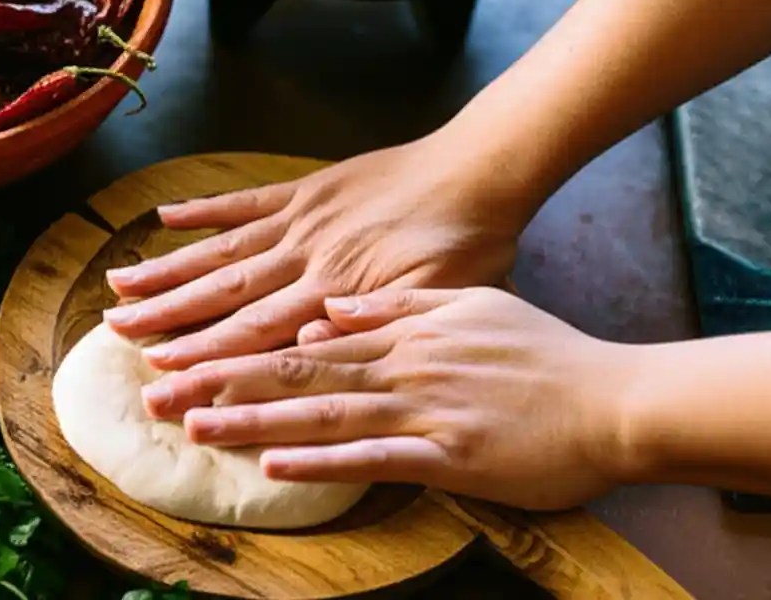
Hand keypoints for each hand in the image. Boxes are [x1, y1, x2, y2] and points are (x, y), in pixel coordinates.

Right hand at [103, 139, 528, 368]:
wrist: (480, 170)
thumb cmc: (470, 243)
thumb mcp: (441, 299)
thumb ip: (378, 323)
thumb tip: (314, 345)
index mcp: (336, 291)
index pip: (258, 335)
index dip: (206, 359)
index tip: (160, 379)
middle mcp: (306, 256)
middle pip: (225, 295)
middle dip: (167, 320)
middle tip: (113, 338)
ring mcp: (301, 218)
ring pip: (223, 250)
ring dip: (169, 269)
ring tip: (118, 286)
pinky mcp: (306, 188)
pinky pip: (246, 200)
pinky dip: (205, 211)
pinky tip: (164, 218)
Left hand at [140, 288, 641, 509]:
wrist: (612, 399)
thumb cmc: (543, 356)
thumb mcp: (467, 309)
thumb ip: (397, 309)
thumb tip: (334, 313)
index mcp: (402, 331)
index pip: (302, 337)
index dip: (238, 346)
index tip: (183, 354)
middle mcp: (400, 364)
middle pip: (295, 372)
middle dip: (221, 383)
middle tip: (158, 394)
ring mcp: (423, 408)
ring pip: (322, 411)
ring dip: (253, 418)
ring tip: (194, 426)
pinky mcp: (450, 455)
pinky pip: (375, 456)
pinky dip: (322, 459)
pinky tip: (275, 462)